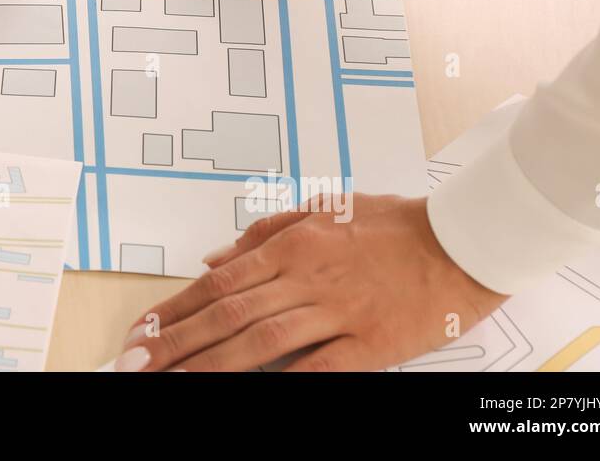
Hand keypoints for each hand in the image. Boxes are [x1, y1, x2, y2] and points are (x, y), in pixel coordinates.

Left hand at [116, 195, 507, 371]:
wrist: (462, 238)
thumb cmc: (393, 225)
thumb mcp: (322, 210)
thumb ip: (264, 233)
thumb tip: (214, 258)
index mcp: (290, 246)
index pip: (217, 283)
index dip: (174, 309)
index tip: (142, 332)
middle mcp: (305, 276)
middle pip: (226, 314)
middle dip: (175, 343)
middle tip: (137, 364)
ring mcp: (336, 310)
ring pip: (260, 341)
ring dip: (209, 364)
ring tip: (172, 381)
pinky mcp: (370, 342)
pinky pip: (319, 366)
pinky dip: (284, 379)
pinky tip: (251, 390)